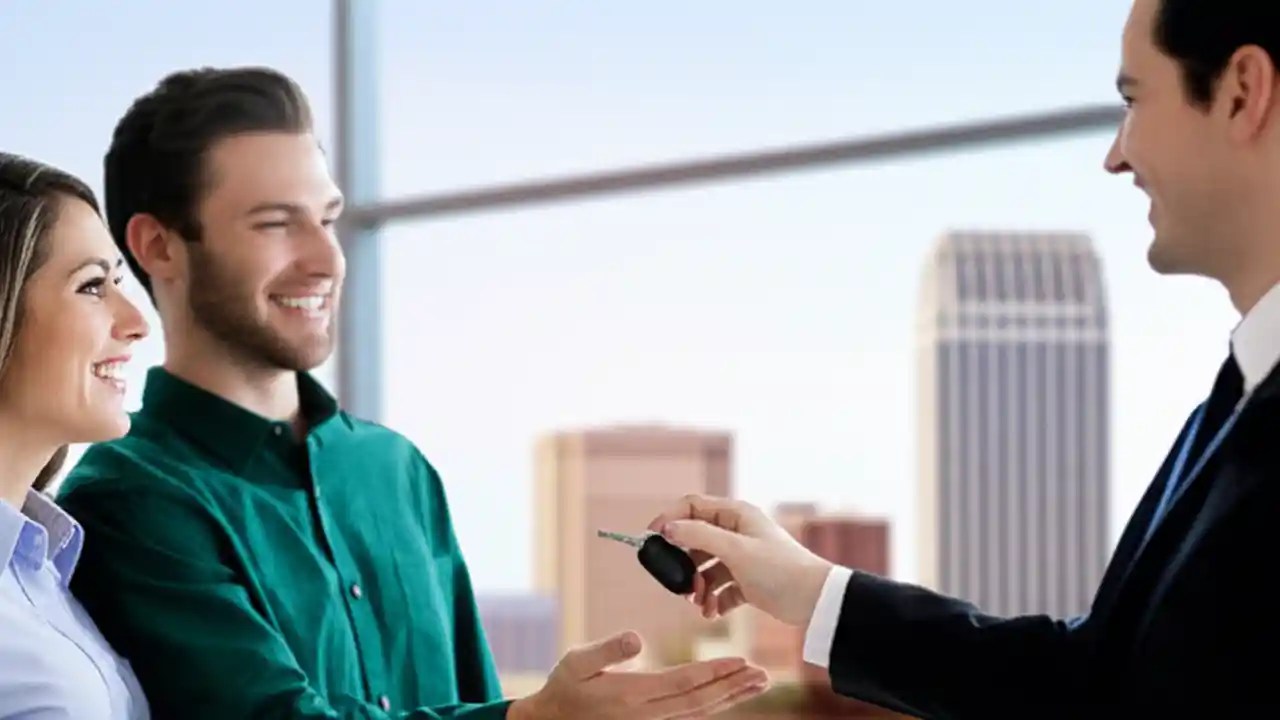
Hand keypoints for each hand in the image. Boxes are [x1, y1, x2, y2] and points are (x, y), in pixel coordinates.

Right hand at [509, 630, 768, 719]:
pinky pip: (690, 715)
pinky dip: (714, 704)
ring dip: (731, 697)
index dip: (713, 671)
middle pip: (700, 700)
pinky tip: (730, 693)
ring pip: (700, 711)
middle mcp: (648, 713)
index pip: (682, 682)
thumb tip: (636, 638)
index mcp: (633, 694)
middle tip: (763, 674)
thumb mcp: (576, 662)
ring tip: (758, 683)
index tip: (740, 660)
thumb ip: (607, 651)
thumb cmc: (565, 687)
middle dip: (733, 686)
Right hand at [647, 494, 833, 626]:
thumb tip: (668, 528)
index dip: (670, 519)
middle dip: (684, 563)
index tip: (652, 539)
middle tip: (680, 583)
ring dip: (697, 586)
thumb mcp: (735, 550)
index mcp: (736, 515)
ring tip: (699, 603)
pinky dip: (713, 600)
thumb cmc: (780, 569)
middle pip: (695, 540)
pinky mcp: (748, 581)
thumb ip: (699, 536)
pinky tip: (713, 612)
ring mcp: (743, 557)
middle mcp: (737, 532)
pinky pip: (720, 588)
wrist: (816, 601)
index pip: (692, 506)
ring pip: (705, 567)